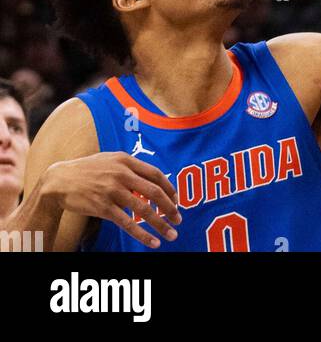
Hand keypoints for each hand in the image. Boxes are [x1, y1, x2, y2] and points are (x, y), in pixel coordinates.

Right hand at [42, 152, 181, 248]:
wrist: (58, 181)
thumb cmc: (85, 170)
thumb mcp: (109, 160)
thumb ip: (128, 167)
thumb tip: (148, 179)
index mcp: (125, 160)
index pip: (155, 174)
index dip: (168, 188)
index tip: (176, 200)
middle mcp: (122, 174)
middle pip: (154, 192)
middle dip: (170, 207)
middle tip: (179, 219)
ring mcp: (113, 191)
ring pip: (144, 210)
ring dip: (161, 223)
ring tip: (171, 234)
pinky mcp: (104, 207)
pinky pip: (128, 224)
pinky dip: (142, 234)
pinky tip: (153, 242)